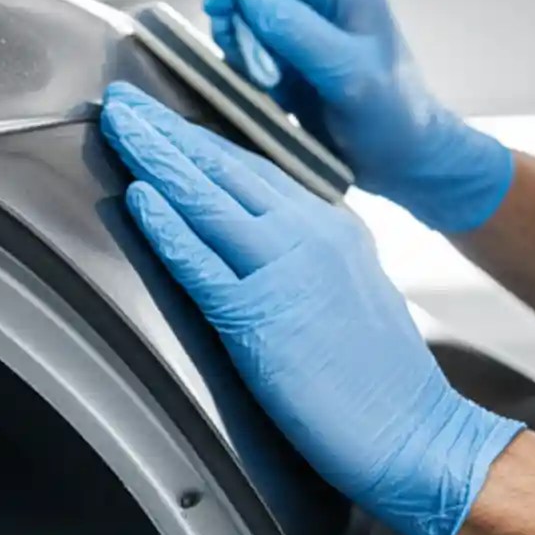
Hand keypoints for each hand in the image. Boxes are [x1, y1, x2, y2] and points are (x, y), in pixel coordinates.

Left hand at [100, 81, 523, 534]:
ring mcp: (286, 271)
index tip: (161, 117)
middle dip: (165, 131)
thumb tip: (256, 233)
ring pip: (208, 200)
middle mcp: (310, 234)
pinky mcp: (262, 317)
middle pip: (223, 168)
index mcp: (330, 226)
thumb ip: (305, 253)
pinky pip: (202, 263)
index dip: (199, 140)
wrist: (418, 433)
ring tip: (117, 125)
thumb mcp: (350, 288)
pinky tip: (138, 198)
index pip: (252, 168)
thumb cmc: (381, 378)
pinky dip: (167, 227)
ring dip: (155, 158)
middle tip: (121, 101)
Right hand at [203, 0, 511, 232]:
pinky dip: (242, 64)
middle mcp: (321, 7)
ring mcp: (302, 39)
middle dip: (234, 1)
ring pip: (248, 17)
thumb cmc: (392, 117)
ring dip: (236, 36)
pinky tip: (257, 87)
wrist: (407, 168)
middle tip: (223, 31)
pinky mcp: (289, 70)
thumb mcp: (345, 70)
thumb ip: (293, 28)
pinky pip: (250, 52)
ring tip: (249, 69)